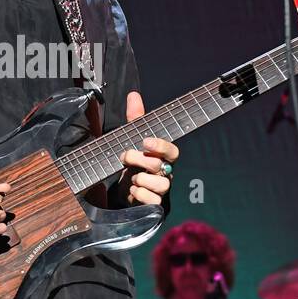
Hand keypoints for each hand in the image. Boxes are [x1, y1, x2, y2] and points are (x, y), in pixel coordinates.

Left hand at [118, 91, 178, 205]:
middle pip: (160, 165)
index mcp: (163, 156)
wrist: (127, 189)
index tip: (144, 141)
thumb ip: (136, 119)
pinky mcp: (155, 203)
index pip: (172, 150)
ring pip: (162, 185)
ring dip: (141, 179)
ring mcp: (162, 189)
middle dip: (139, 160)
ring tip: (131, 177)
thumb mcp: (133, 139)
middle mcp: (166, 172)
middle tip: (125, 157)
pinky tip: (132, 190)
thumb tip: (134, 95)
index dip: (161, 145)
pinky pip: (152, 200)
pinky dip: (139, 195)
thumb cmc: (135, 162)